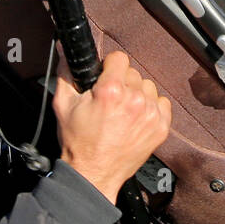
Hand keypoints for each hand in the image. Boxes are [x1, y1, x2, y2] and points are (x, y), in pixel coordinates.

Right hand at [53, 50, 171, 204]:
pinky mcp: (160, 127)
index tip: (105, 76)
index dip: (108, 66)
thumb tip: (65, 49)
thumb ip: (66, 73)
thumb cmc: (78, 142)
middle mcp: (134, 99)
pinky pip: (162, 103)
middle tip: (110, 100)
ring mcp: (150, 113)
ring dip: (136, 94)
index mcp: (111, 90)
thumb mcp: (63, 105)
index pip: (119, 58)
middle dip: (121, 82)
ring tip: (122, 111)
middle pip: (133, 73)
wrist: (93, 174)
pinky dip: (151, 107)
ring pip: (148, 86)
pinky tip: (135, 118)